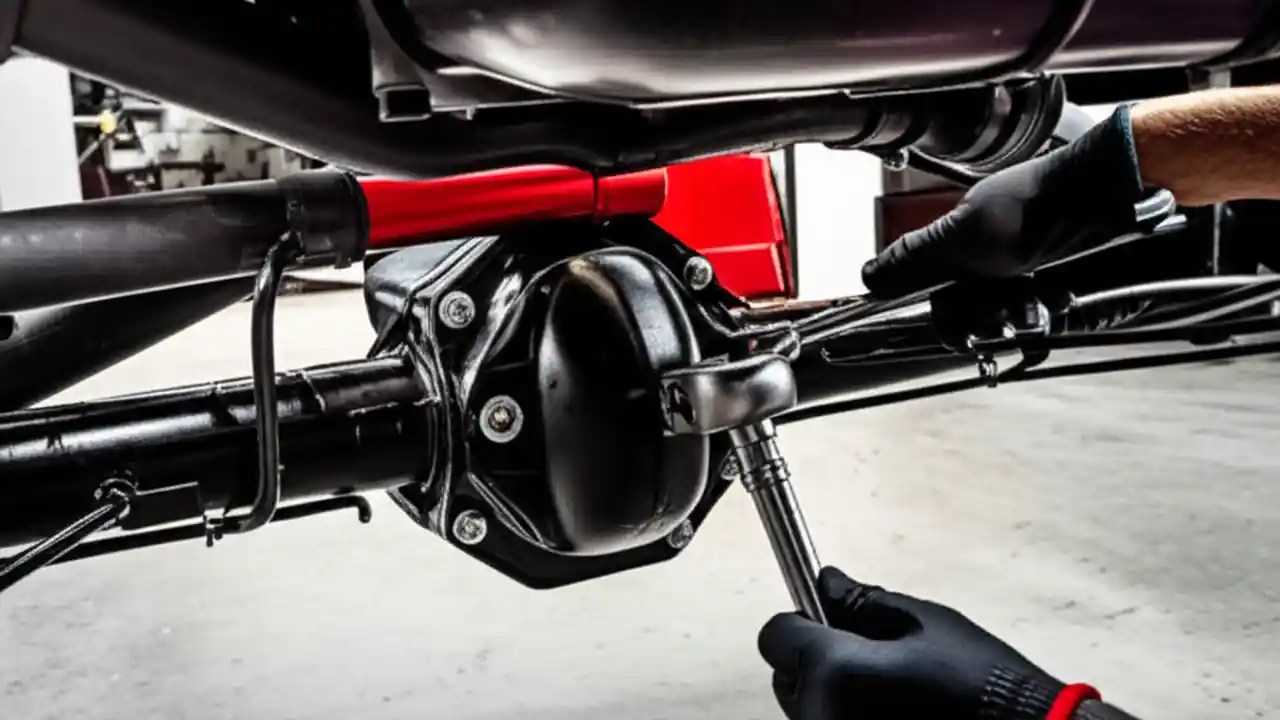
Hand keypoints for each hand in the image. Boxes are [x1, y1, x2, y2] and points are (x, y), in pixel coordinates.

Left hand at [758, 567, 1063, 719]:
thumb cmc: (985, 686)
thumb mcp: (925, 623)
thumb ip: (863, 602)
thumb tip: (826, 581)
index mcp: (837, 673)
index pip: (775, 636)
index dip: (800, 620)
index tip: (825, 616)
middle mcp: (825, 718)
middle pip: (785, 676)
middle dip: (814, 658)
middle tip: (866, 652)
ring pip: (806, 708)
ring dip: (831, 691)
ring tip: (888, 686)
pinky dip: (849, 715)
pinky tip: (893, 710)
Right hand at [862, 106, 1147, 296]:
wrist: (1101, 194)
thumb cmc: (1030, 209)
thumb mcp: (960, 236)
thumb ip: (914, 257)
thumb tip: (867, 274)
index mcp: (958, 240)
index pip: (936, 292)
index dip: (948, 318)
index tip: (960, 337)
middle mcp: (986, 250)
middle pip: (976, 306)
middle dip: (990, 318)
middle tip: (1005, 318)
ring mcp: (1022, 257)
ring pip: (1012, 306)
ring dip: (1024, 312)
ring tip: (1039, 304)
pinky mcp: (1054, 264)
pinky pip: (1045, 299)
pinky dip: (1053, 301)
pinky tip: (1061, 294)